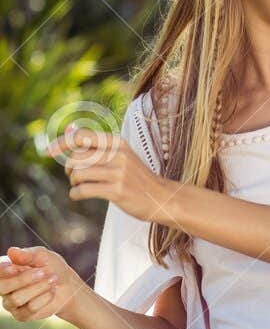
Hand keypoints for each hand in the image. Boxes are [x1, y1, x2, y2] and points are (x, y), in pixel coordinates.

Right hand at [0, 245, 81, 322]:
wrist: (67, 285)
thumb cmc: (51, 267)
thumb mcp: (42, 256)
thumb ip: (28, 255)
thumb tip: (11, 252)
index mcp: (4, 270)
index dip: (2, 271)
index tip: (14, 267)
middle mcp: (3, 287)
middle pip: (1, 287)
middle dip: (22, 280)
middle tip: (43, 272)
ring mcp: (10, 302)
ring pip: (17, 298)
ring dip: (38, 288)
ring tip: (52, 279)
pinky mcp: (21, 315)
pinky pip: (29, 308)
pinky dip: (44, 298)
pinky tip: (52, 291)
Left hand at [47, 127, 169, 222]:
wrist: (162, 198)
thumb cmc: (138, 178)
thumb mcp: (121, 155)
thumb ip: (97, 146)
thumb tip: (69, 131)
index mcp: (117, 142)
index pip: (81, 137)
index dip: (60, 143)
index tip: (47, 152)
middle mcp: (117, 155)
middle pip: (76, 157)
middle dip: (68, 168)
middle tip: (73, 176)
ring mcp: (118, 173)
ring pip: (78, 174)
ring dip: (73, 182)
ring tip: (79, 187)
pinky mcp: (117, 191)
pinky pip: (84, 190)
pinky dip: (75, 194)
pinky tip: (78, 195)